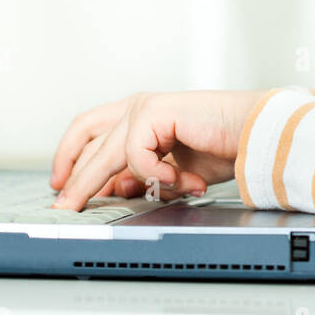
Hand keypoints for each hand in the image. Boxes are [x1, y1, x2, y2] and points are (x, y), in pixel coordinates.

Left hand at [49, 89, 265, 210]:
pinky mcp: (153, 112)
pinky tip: (180, 182)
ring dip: (120, 185)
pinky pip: (135, 156)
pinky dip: (155, 175)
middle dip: (77, 181)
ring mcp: (143, 108)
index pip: (90, 133)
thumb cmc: (224, 146)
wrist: (254, 134)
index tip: (60, 185)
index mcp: (140, 117)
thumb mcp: (172, 171)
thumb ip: (142, 176)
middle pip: (89, 144)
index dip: (69, 158)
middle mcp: (137, 109)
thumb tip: (114, 190)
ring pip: (105, 154)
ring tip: (139, 199)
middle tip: (66, 206)